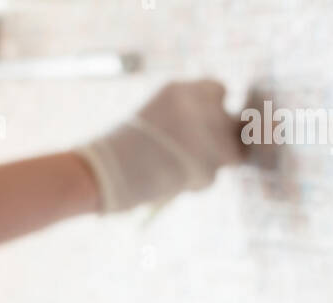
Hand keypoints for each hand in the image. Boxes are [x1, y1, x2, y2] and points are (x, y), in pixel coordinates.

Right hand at [78, 79, 246, 212]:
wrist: (103, 173)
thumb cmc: (122, 152)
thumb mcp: (156, 117)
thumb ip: (188, 117)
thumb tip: (219, 130)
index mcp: (182, 90)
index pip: (220, 91)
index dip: (215, 111)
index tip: (202, 128)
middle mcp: (198, 106)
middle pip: (229, 122)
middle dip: (217, 142)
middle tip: (191, 157)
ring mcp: (205, 134)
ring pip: (229, 151)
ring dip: (210, 164)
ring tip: (179, 170)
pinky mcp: (206, 164)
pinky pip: (213, 176)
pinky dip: (198, 183)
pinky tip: (173, 181)